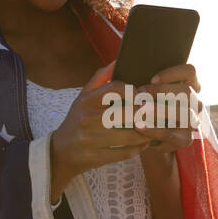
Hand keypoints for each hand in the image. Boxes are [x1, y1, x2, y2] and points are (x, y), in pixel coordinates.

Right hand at [48, 61, 154, 201]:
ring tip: (154, 129)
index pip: (116, 88)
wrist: (60, 153)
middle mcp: (86, 118)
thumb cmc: (78, 120)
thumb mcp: (83, 97)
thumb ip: (100, 78)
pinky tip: (143, 144)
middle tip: (157, 114)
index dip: (134, 91)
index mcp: (86, 100)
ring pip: (129, 135)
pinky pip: (124, 153)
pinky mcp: (95, 157)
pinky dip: (138, 149)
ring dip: (146, 133)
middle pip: (127, 113)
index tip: (143, 97)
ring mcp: (90, 139)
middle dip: (145, 114)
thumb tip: (117, 60)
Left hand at [131, 63, 200, 153]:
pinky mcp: (185, 139)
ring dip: (161, 110)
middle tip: (140, 94)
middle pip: (187, 92)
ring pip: (184, 113)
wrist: (141, 137)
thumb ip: (132, 78)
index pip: (190, 72)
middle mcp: (194, 102)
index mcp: (187, 85)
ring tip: (140, 109)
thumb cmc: (139, 107)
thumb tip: (116, 64)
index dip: (174, 73)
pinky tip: (139, 126)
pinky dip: (155, 130)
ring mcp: (192, 121)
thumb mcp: (137, 91)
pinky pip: (174, 135)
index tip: (152, 79)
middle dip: (162, 91)